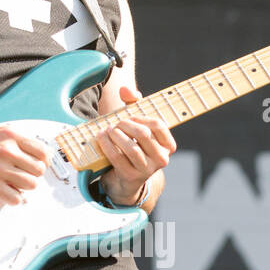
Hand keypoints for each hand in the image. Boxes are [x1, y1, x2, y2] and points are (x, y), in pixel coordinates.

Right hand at [0, 122, 50, 206]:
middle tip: (26, 174)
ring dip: (25, 186)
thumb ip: (16, 140)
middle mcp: (6, 152)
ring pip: (31, 185)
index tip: (41, 164)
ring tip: (16, 183)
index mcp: (10, 136)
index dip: (45, 160)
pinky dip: (15, 197)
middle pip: (39, 170)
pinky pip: (15, 198)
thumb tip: (36, 152)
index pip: (43, 151)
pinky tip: (8, 191)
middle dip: (34, 173)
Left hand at [96, 85, 175, 204]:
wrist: (126, 179)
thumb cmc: (133, 145)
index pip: (158, 125)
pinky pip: (117, 157)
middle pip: (143, 134)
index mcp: (168, 146)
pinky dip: (107, 145)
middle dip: (126, 124)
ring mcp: (147, 170)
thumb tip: (126, 90)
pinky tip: (101, 137)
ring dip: (116, 135)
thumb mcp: (137, 125)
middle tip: (115, 123)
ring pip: (131, 147)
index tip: (130, 116)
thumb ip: (133, 104)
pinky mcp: (131, 176)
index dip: (141, 116)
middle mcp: (161, 159)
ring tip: (108, 129)